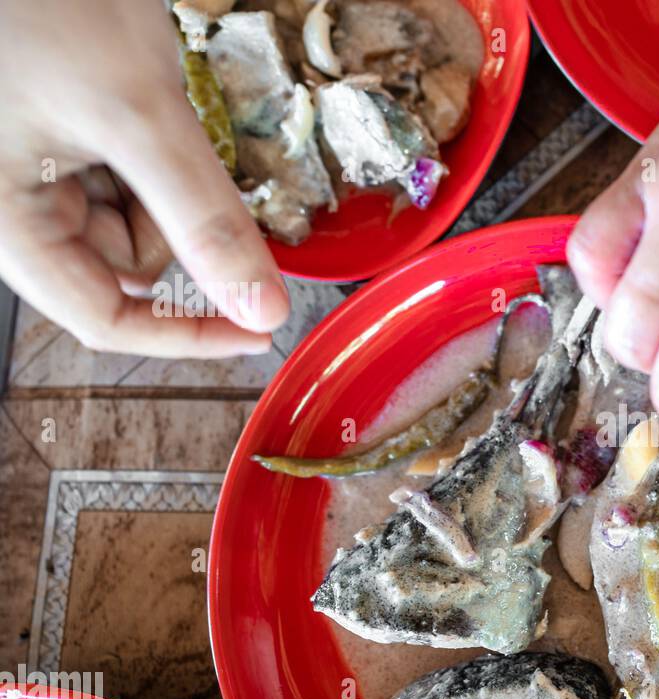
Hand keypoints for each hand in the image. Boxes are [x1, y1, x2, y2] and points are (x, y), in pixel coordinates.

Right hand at [0, 0, 288, 357]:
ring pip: (135, 218)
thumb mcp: (138, 115)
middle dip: (170, 218)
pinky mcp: (56, 139)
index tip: (260, 328)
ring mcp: (33, 172)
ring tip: (130, 100)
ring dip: (162, 176)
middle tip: (159, 139)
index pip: (104, 319)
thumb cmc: (42, 2)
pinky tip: (126, 91)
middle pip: (128, 264)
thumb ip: (204, 220)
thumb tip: (262, 310)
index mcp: (5, 224)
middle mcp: (13, 209)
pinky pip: (126, 173)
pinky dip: (149, 148)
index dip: (187, 334)